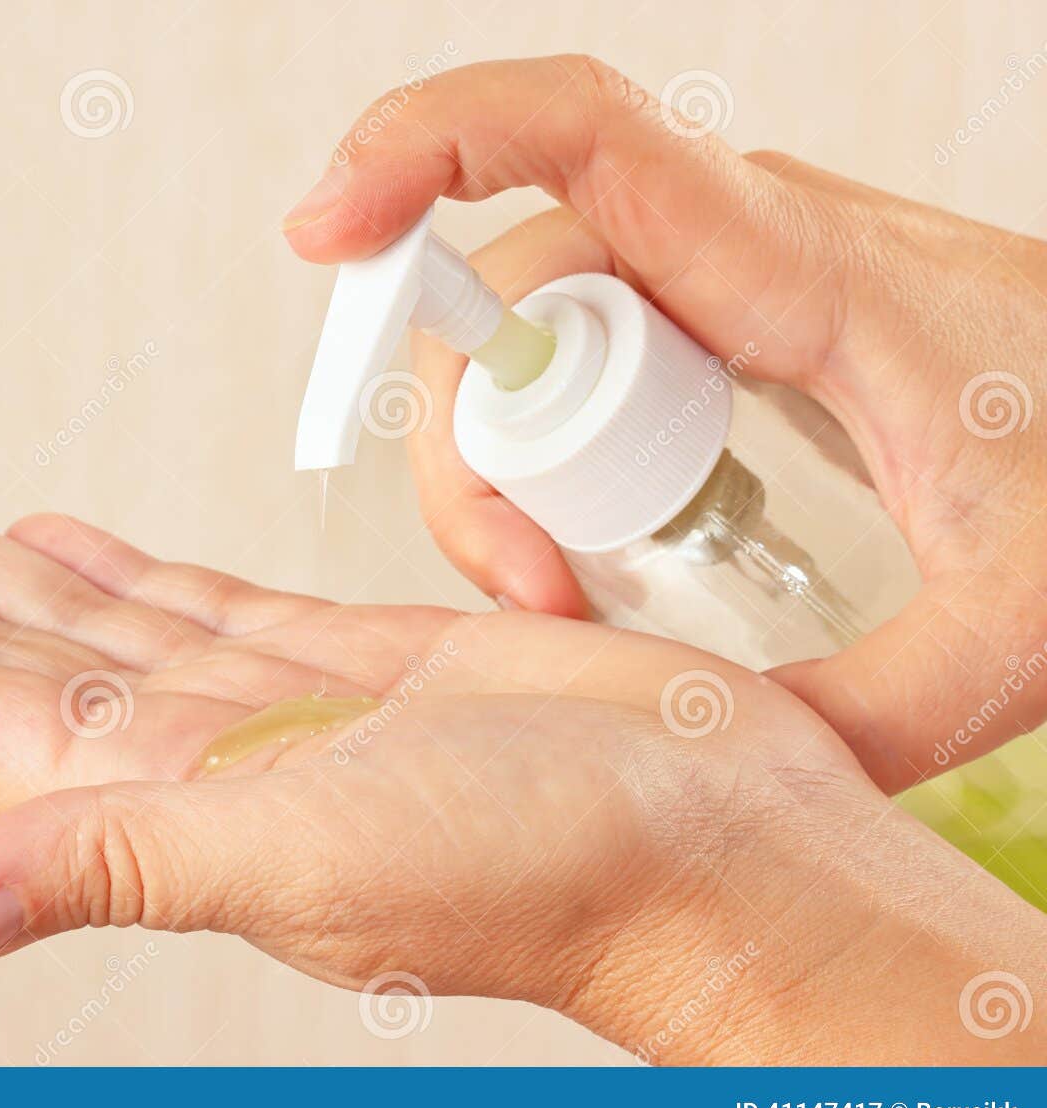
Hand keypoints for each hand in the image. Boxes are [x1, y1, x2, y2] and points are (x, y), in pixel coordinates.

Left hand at [0, 473, 1046, 1062]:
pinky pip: (191, 602)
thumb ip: (110, 863)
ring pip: (82, 617)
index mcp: (158, 803)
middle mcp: (193, 761)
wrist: (712, 846)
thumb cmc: (539, 873)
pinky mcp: (346, 666)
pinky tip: (65, 535)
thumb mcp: (301, 862)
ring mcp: (266, 711)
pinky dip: (115, 566)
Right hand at [282, 55, 1046, 791]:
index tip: (327, 225)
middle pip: (510, 290)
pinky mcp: (705, 311)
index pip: (579, 136)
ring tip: (561, 590)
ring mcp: (712, 274)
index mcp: (799, 274)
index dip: (424, 147)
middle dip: (472, 446)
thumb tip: (714, 773)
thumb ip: (859, 719)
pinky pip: (564, 347)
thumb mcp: (1007, 629)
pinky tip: (571, 537)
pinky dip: (531, 446)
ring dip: (499, 463)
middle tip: (535, 596)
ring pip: (522, 327)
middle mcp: (732, 246)